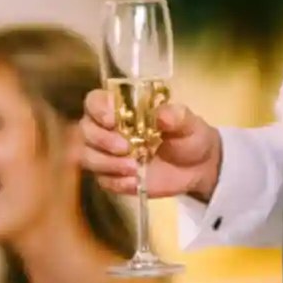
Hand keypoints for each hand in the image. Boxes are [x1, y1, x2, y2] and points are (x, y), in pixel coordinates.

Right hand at [80, 89, 221, 201]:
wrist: (197, 168)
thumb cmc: (189, 136)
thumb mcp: (189, 123)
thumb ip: (176, 116)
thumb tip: (161, 116)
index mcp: (123, 108)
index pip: (95, 101)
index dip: (98, 108)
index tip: (112, 120)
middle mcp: (109, 129)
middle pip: (86, 130)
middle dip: (102, 140)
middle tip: (125, 147)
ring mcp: (108, 154)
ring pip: (88, 156)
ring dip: (107, 163)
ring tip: (133, 168)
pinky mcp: (113, 177)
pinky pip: (103, 180)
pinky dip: (117, 182)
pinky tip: (135, 181)